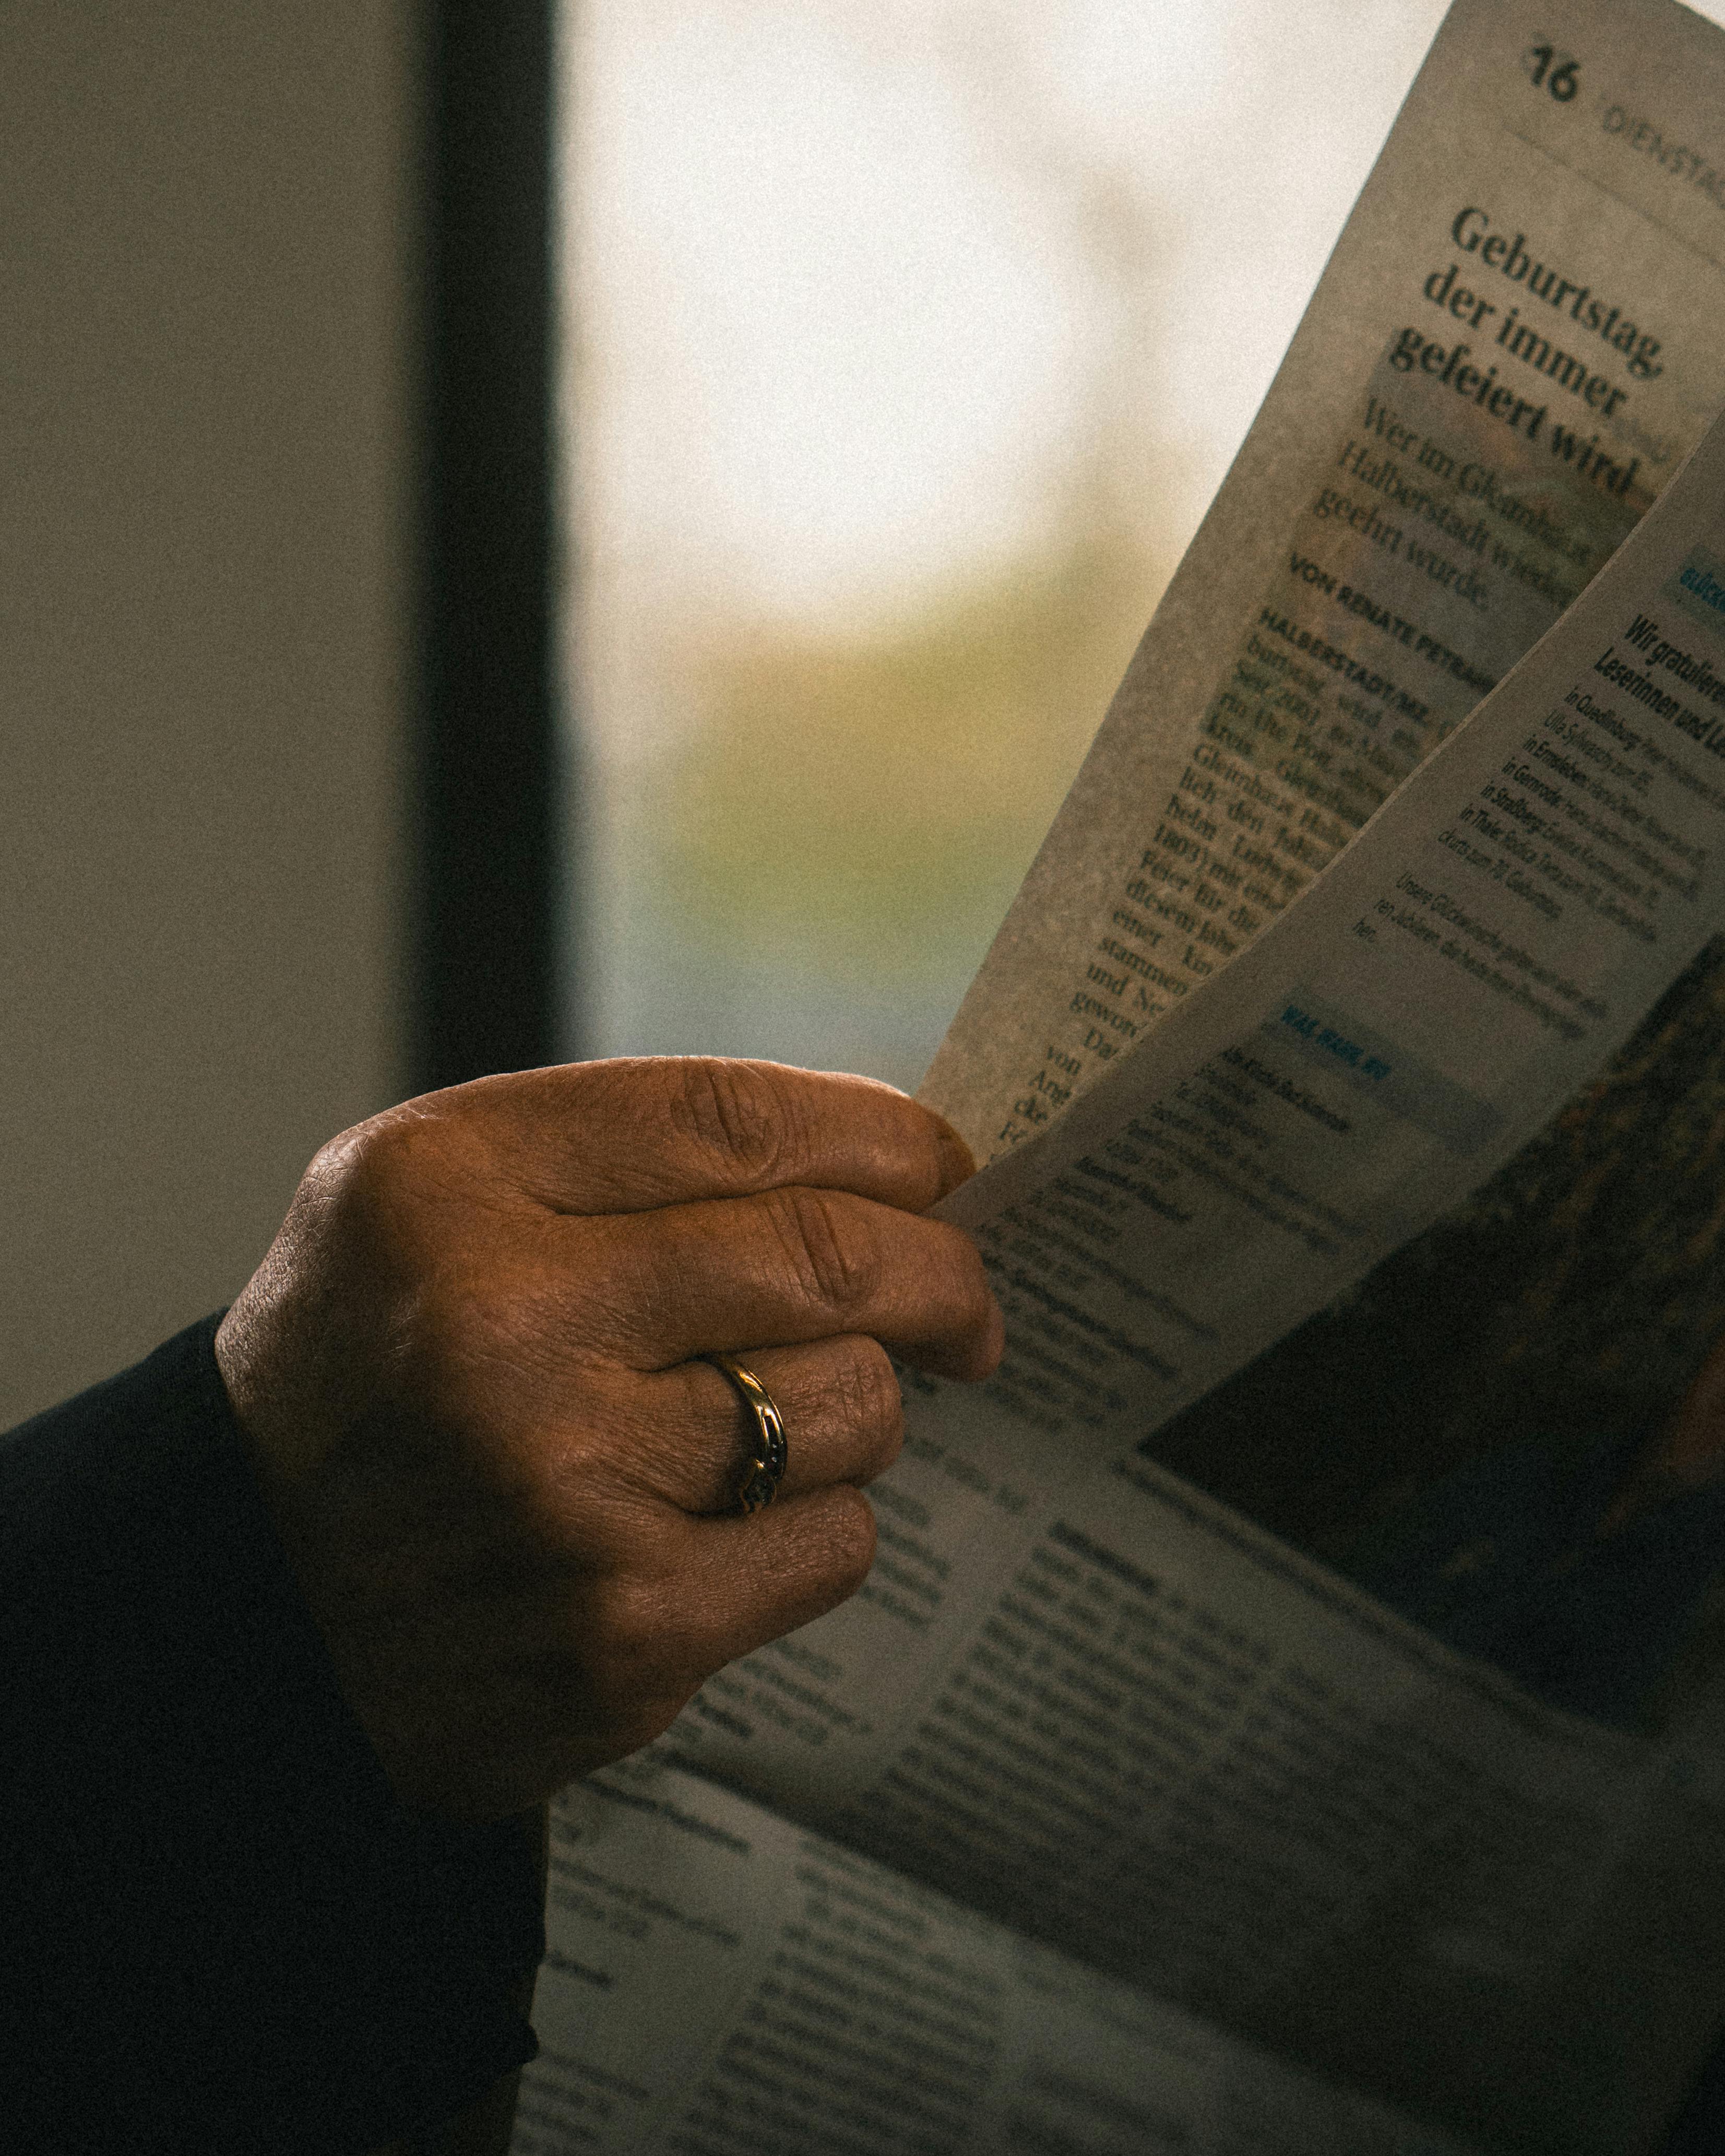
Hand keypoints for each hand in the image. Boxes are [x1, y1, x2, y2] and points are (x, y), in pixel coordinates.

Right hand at [214, 1058, 999, 1819]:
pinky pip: (832, 1543)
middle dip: (941, 1274)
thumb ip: (630, 1162)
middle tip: (964, 1303)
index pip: (737, 1121)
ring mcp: (563, 1494)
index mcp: (442, 1186)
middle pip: (829, 1257)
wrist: (247, 1612)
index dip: (881, 1136)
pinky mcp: (622, 1636)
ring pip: (852, 1406)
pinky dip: (810, 1527)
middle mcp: (495, 1330)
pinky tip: (718, 1528)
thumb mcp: (435, 1206)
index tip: (941, 1165)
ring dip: (850, 1410)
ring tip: (766, 1427)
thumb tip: (889, 1158)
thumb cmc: (380, 1376)